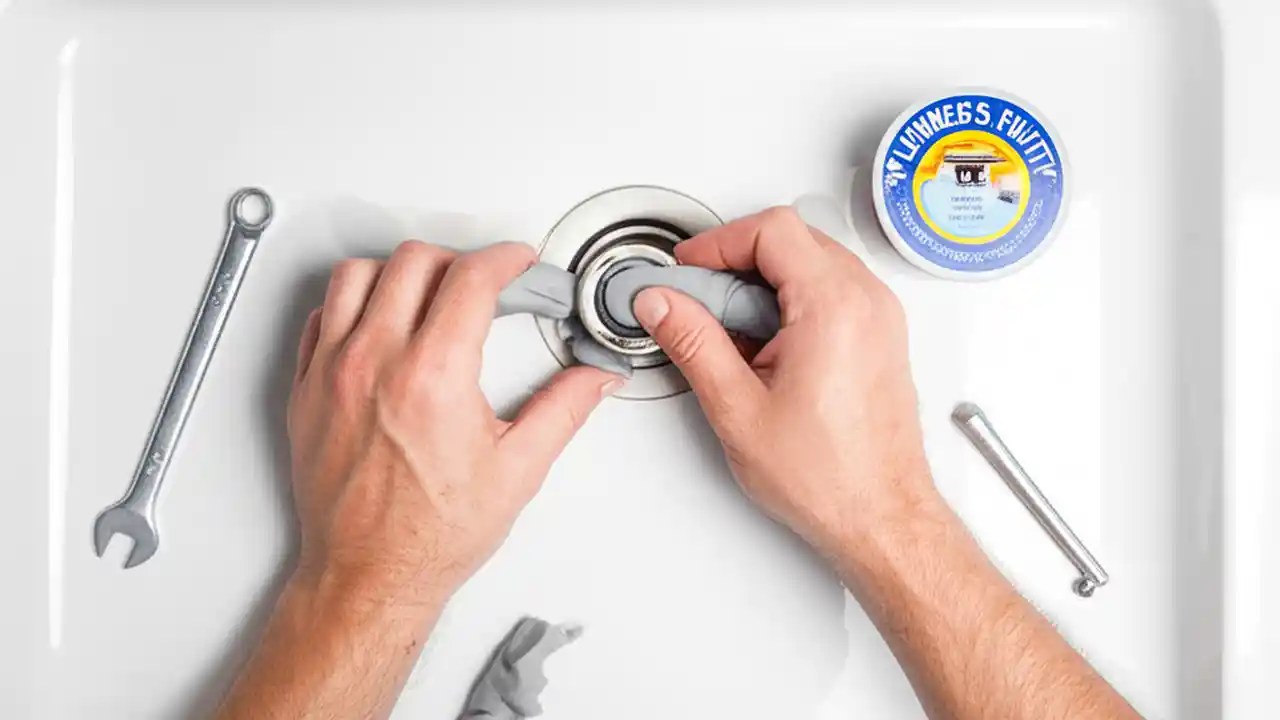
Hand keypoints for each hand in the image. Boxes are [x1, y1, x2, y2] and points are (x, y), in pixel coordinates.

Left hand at [288, 241, 621, 605]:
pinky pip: (320, 316)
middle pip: (414, 261)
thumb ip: (563, 410)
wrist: (370, 576)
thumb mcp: (517, 471)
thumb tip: (595, 378)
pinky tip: (376, 322)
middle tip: (482, 283)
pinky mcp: (305, 390)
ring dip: (399, 273)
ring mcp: (332, 373)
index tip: (517, 264)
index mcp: (433, 376)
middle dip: (459, 260)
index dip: (505, 259)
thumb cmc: (430, 535)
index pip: (471, 278)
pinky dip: (351, 304)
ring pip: (357, 275)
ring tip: (428, 294)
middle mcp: (375, 363)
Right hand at [630, 208, 933, 556]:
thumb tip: (661, 303)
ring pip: (810, 260)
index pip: (772, 229)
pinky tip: (762, 346)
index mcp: (834, 307)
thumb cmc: (829, 478)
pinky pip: (831, 289)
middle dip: (735, 260)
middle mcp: (867, 301)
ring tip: (727, 331)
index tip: (687, 270)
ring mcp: (880, 316)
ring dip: (762, 281)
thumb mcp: (738, 409)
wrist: (882, 517)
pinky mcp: (880, 335)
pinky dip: (790, 300)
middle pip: (791, 238)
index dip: (718, 242)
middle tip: (697, 300)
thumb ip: (693, 343)